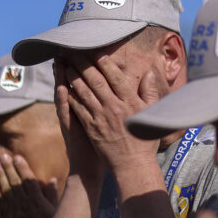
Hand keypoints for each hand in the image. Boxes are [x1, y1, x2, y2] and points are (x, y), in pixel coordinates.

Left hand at [0, 144, 58, 217]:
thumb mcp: (57, 212)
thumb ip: (52, 195)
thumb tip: (52, 180)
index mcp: (38, 202)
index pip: (28, 180)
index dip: (22, 168)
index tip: (17, 156)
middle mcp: (24, 206)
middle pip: (15, 183)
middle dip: (9, 168)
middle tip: (3, 156)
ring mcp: (14, 214)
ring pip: (6, 192)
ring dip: (0, 178)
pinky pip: (0, 206)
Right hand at [54, 58, 104, 181]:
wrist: (92, 167)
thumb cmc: (104, 145)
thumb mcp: (106, 121)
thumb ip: (112, 104)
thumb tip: (122, 87)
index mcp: (90, 106)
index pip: (85, 82)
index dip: (82, 67)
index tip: (82, 51)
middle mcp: (78, 109)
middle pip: (72, 83)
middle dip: (69, 66)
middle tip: (64, 49)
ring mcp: (73, 118)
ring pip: (66, 94)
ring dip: (61, 78)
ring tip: (58, 62)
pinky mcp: (71, 128)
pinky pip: (66, 112)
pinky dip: (64, 101)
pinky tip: (62, 89)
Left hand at [63, 53, 159, 175]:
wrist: (133, 165)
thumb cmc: (145, 140)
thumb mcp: (152, 114)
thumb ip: (151, 93)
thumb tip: (149, 74)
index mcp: (130, 102)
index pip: (115, 77)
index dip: (105, 63)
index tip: (96, 52)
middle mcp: (114, 107)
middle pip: (96, 80)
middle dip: (84, 65)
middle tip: (74, 53)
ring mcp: (101, 117)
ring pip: (84, 92)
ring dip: (74, 77)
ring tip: (66, 65)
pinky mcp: (91, 128)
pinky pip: (78, 109)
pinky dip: (70, 97)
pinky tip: (64, 88)